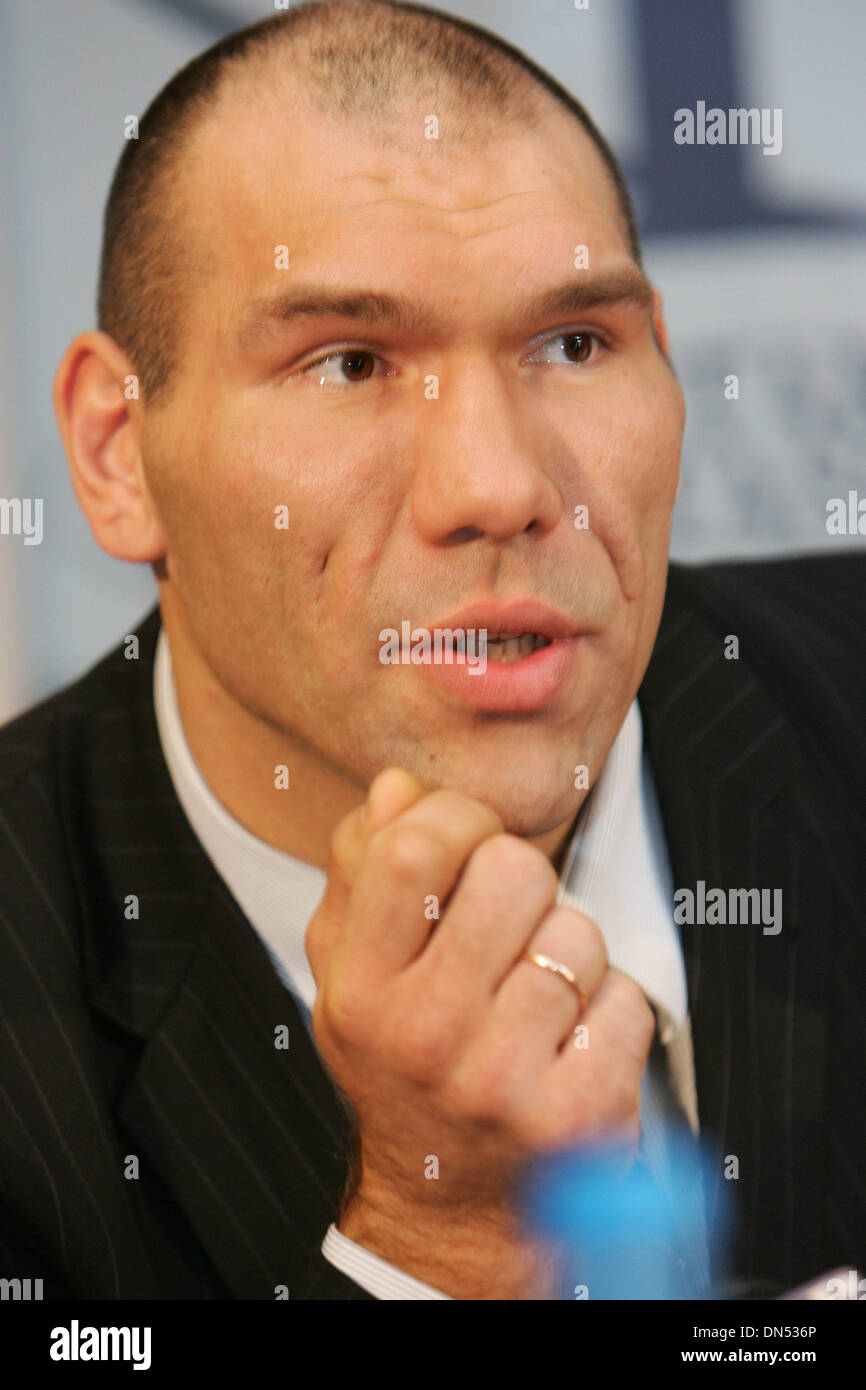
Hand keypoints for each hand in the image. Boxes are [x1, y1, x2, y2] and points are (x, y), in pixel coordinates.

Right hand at [306, 768, 654, 1298]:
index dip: (456, 818)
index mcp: (358, 990)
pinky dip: (608, 1011)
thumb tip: (398, 786)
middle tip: (503, 931)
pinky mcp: (577, 1116)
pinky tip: (567, 1044)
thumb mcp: (354, 971)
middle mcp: (423, 1036)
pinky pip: (627, 998)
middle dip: (522, 885)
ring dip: (567, 954)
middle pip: (515, 871)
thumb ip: (363, 870)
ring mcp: (502, 1081)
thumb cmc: (406, 1064)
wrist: (449, 1202)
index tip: (467, 839)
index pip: (412, 848)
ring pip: (579, 933)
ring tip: (531, 1000)